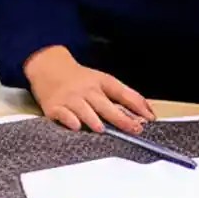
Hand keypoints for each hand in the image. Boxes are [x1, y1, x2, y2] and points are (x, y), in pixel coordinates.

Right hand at [23, 46, 155, 133]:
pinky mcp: (54, 107)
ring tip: (101, 129)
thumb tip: (148, 113)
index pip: (122, 93)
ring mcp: (70, 99)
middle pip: (105, 105)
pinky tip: (76, 126)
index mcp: (102, 83)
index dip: (137, 106)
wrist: (49, 67)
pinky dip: (69, 120)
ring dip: (93, 119)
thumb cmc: (80, 78)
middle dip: (120, 118)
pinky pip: (63, 114)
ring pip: (83, 110)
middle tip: (133, 129)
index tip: (149, 119)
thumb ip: (125, 96)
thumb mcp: (104, 81)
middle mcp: (87, 91)